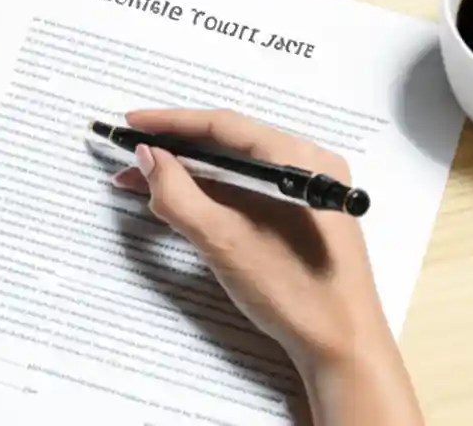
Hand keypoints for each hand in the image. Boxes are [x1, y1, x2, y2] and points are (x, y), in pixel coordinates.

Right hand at [111, 109, 422, 425]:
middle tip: (128, 155)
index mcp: (299, 160)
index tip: (130, 123)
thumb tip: (146, 156)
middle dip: (175, 149)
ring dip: (189, 174)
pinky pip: (248, 192)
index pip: (225, 126)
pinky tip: (180, 203)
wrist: (343, 351)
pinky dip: (211, 194)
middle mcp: (308, 165)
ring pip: (237, 170)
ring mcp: (306, 192)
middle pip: (230, 143)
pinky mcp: (301, 217)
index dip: (172, 122)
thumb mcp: (225, 241)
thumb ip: (179, 194)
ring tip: (141, 181)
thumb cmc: (293, 294)